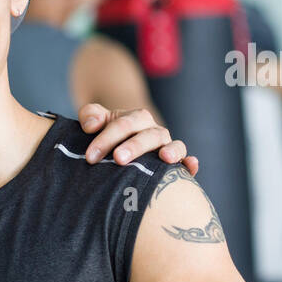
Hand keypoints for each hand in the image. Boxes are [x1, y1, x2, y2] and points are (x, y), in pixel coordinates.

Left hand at [78, 103, 197, 175]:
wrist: (123, 145)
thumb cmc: (108, 136)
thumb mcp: (98, 121)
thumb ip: (90, 115)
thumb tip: (90, 125)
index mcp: (136, 119)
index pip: (123, 125)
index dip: (105, 139)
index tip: (90, 156)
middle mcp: (155, 131)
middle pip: (148, 136)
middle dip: (134, 146)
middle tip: (118, 158)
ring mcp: (167, 147)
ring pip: (173, 146)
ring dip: (171, 151)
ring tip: (164, 158)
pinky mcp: (177, 163)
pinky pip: (187, 162)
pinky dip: (190, 163)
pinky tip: (190, 166)